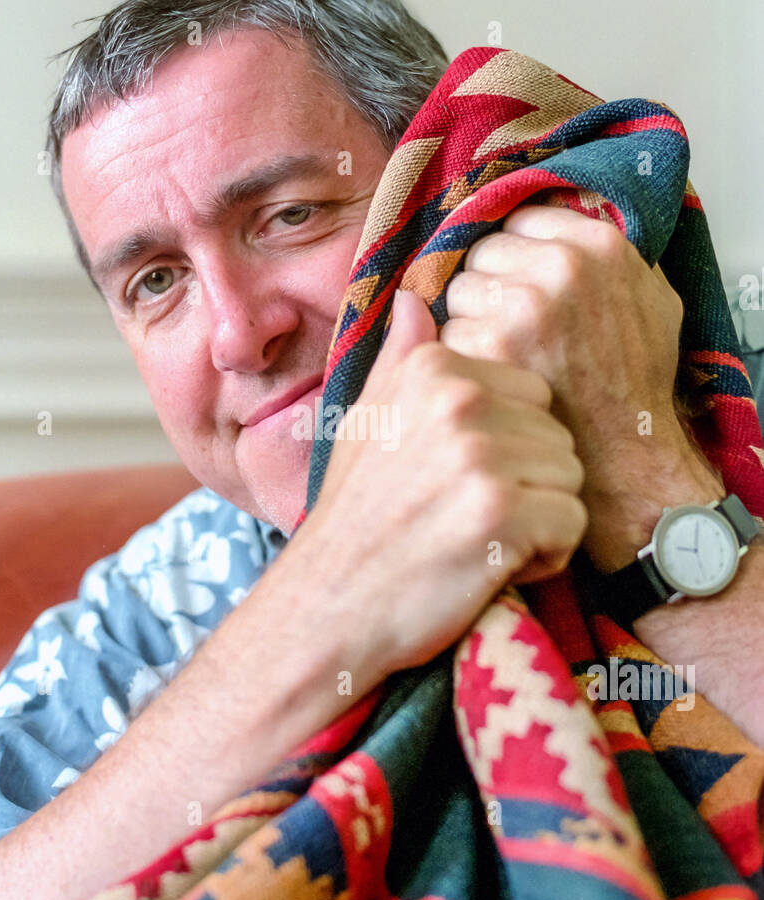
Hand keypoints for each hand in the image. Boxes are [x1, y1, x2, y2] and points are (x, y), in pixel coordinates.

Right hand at [302, 287, 587, 681]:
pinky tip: (495, 567)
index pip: (532, 393)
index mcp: (432, 368)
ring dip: (540, 522)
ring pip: (570, 480)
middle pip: (558, 436)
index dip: (510, 445)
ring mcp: (481, 455)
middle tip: (469, 517)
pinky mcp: (503, 512)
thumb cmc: (355, 516)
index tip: (460, 480)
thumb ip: (400, 358)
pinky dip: (544, 557)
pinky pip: (572, 525)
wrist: (328, 603)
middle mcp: (458, 400)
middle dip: (529, 484)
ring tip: (481, 541)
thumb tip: (414, 296)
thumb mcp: (366, 422)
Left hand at [440, 205, 723, 571]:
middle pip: (482, 254)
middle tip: (512, 332)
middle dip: (488, 289)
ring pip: (457, 293)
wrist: (627, 460)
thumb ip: (609, 260)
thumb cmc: (637, 385)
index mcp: (598, 247)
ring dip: (469, 323)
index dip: (515, 258)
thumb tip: (555, 224)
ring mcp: (522, 306)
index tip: (521, 288)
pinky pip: (446, 335)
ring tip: (504, 361)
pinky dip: (460, 361)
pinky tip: (491, 386)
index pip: (519, 221)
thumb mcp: (651, 304)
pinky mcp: (489, 345)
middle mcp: (560, 268)